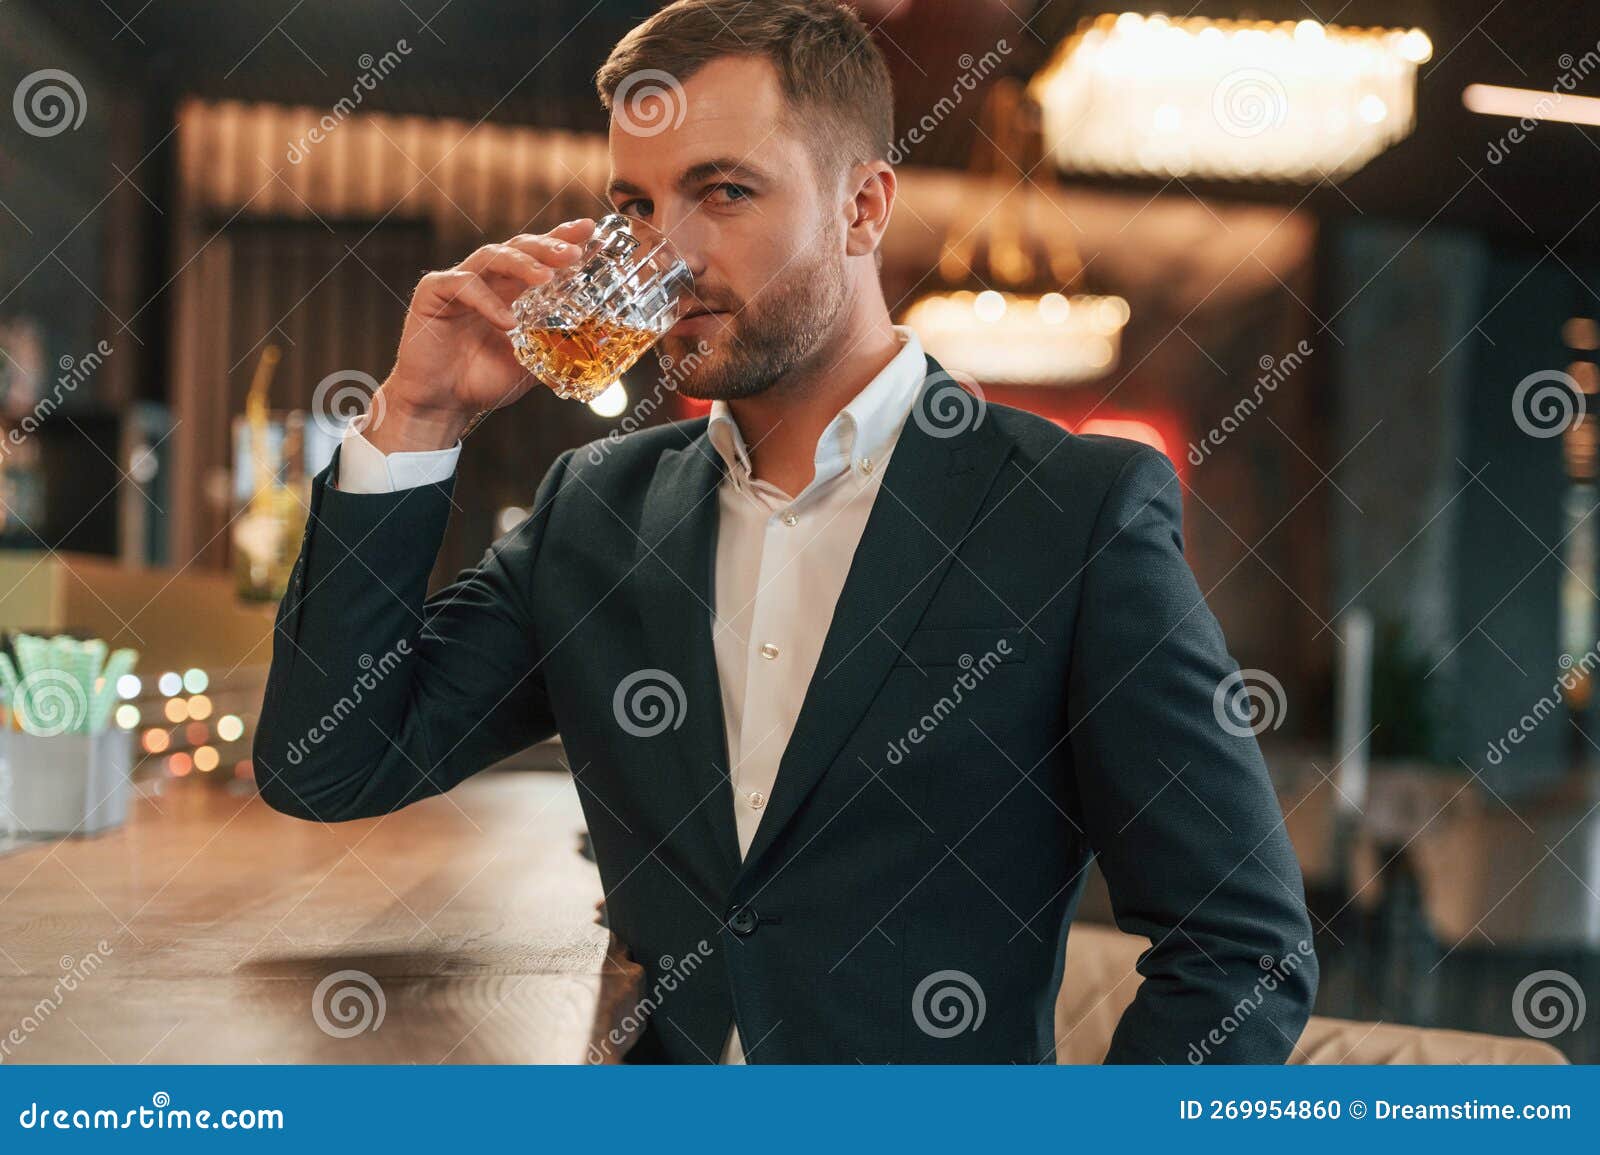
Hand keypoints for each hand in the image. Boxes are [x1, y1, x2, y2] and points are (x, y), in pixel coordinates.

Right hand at [364, 218, 596, 451]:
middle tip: (573, 254)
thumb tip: (595, 344)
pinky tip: (507, 322)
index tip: (591, 230)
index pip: (540, 256)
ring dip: (522, 264)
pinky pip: (463, 286)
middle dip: (548, 246)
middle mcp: (488, 279)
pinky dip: (487, 301)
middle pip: (520, 247)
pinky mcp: (433, 293)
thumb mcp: (531, 365)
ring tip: (546, 278)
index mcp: (511, 289)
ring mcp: (459, 282)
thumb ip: (555, 349)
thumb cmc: (483, 381)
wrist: (442, 404)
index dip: (563, 239)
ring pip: (493, 256)